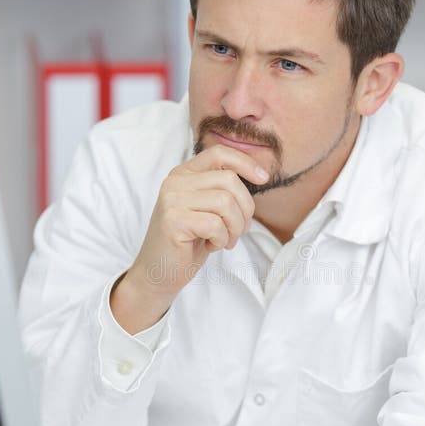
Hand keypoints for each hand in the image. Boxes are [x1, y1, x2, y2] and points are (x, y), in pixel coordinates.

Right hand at [110, 145, 268, 332]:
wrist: (160, 272)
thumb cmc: (189, 241)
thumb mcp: (208, 209)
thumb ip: (223, 189)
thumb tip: (259, 174)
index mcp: (184, 173)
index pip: (219, 153)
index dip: (245, 162)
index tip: (263, 178)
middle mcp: (175, 181)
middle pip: (229, 180)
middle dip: (245, 209)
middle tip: (239, 230)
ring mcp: (172, 200)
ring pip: (225, 202)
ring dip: (234, 227)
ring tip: (226, 240)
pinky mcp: (173, 221)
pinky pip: (215, 224)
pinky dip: (222, 239)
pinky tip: (212, 246)